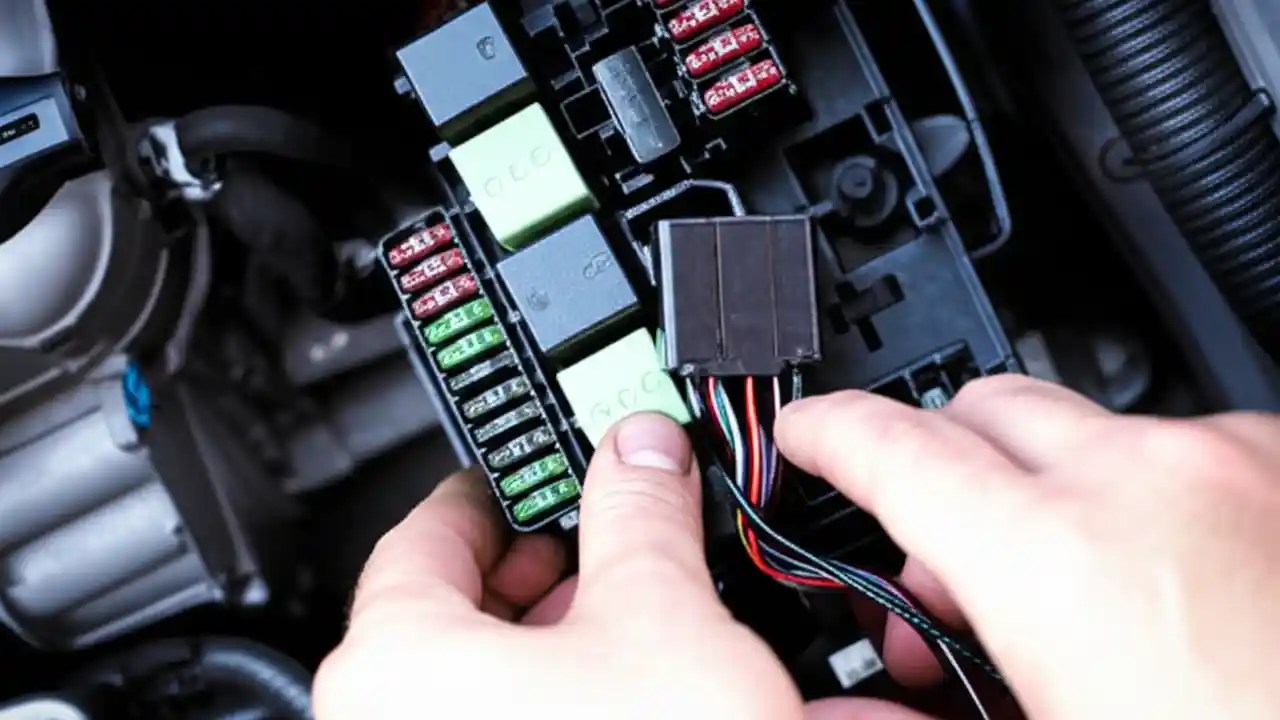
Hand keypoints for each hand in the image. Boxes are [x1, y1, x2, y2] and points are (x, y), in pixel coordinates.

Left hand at [315, 414, 924, 719]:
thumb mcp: (663, 624)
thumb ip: (643, 515)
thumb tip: (640, 452)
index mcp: (398, 658)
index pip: (430, 529)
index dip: (498, 488)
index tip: (535, 473)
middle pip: (464, 616)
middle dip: (554, 577)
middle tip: (611, 551)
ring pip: (496, 694)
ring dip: (576, 655)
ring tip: (651, 638)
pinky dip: (575, 714)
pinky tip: (648, 711)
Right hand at [777, 375, 1279, 719]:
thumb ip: (918, 710)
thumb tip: (849, 701)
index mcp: (1055, 555)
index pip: (887, 446)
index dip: (823, 434)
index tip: (806, 438)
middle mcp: (1145, 478)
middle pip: (977, 409)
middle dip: (934, 468)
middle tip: (937, 569)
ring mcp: (1234, 465)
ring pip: (1080, 424)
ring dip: (1042, 486)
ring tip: (1057, 593)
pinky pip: (1175, 440)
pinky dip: (1137, 487)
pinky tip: (1158, 577)